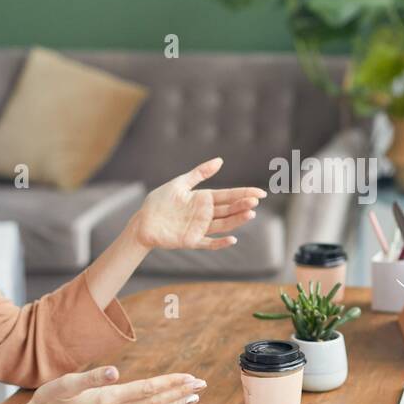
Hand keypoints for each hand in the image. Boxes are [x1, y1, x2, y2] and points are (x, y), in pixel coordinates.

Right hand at [25, 365, 204, 403]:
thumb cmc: (48, 403)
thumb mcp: (64, 384)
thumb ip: (91, 377)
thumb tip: (114, 372)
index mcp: (106, 401)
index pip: (146, 390)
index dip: (170, 383)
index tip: (188, 377)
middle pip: (155, 403)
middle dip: (180, 393)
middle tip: (201, 385)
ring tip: (193, 398)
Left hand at [132, 157, 266, 250]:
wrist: (142, 221)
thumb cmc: (159, 202)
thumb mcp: (180, 183)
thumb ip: (200, 173)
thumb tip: (220, 160)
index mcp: (204, 199)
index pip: (229, 195)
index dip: (244, 194)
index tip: (261, 193)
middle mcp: (205, 214)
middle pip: (229, 209)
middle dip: (242, 205)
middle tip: (255, 201)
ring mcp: (200, 228)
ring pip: (224, 224)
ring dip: (237, 220)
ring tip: (250, 214)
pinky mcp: (192, 241)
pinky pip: (209, 243)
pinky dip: (221, 243)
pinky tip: (232, 239)